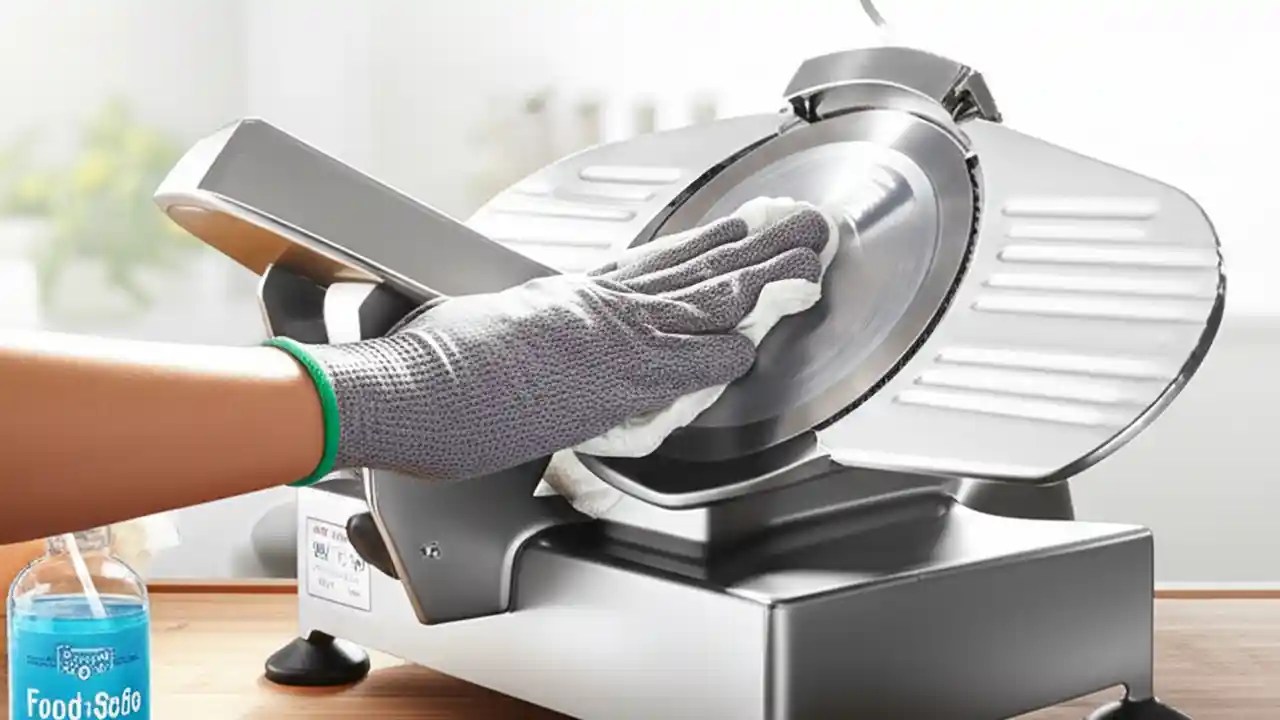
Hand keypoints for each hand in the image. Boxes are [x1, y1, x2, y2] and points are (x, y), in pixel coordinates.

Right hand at [283, 202, 830, 480]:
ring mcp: (605, 338)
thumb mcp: (480, 334)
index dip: (701, 247)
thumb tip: (517, 338)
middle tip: (795, 226)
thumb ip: (517, 334)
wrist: (408, 386)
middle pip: (689, 266)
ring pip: (701, 299)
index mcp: (567, 297)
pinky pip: (686, 359)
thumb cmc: (426, 365)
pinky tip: (758, 336)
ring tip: (806, 257)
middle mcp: (593, 306)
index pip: (651, 265)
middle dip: (749, 246)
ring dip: (760, 280)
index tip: (733, 232)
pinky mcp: (608, 377)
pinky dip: (725, 348)